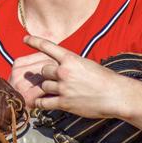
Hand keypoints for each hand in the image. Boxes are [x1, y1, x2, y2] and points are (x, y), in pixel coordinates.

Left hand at [11, 36, 126, 117]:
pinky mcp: (64, 103)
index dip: (34, 41)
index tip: (25, 39)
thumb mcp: (87, 64)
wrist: (116, 95)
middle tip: (58, 79)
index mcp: (71, 59)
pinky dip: (40, 103)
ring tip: (60, 91)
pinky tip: (41, 103)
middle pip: (44, 70)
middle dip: (48, 75)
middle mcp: (64, 72)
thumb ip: (72, 64)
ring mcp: (63, 88)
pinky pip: (43, 102)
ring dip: (47, 88)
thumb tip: (62, 66)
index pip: (47, 47)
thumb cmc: (105, 79)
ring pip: (43, 85)